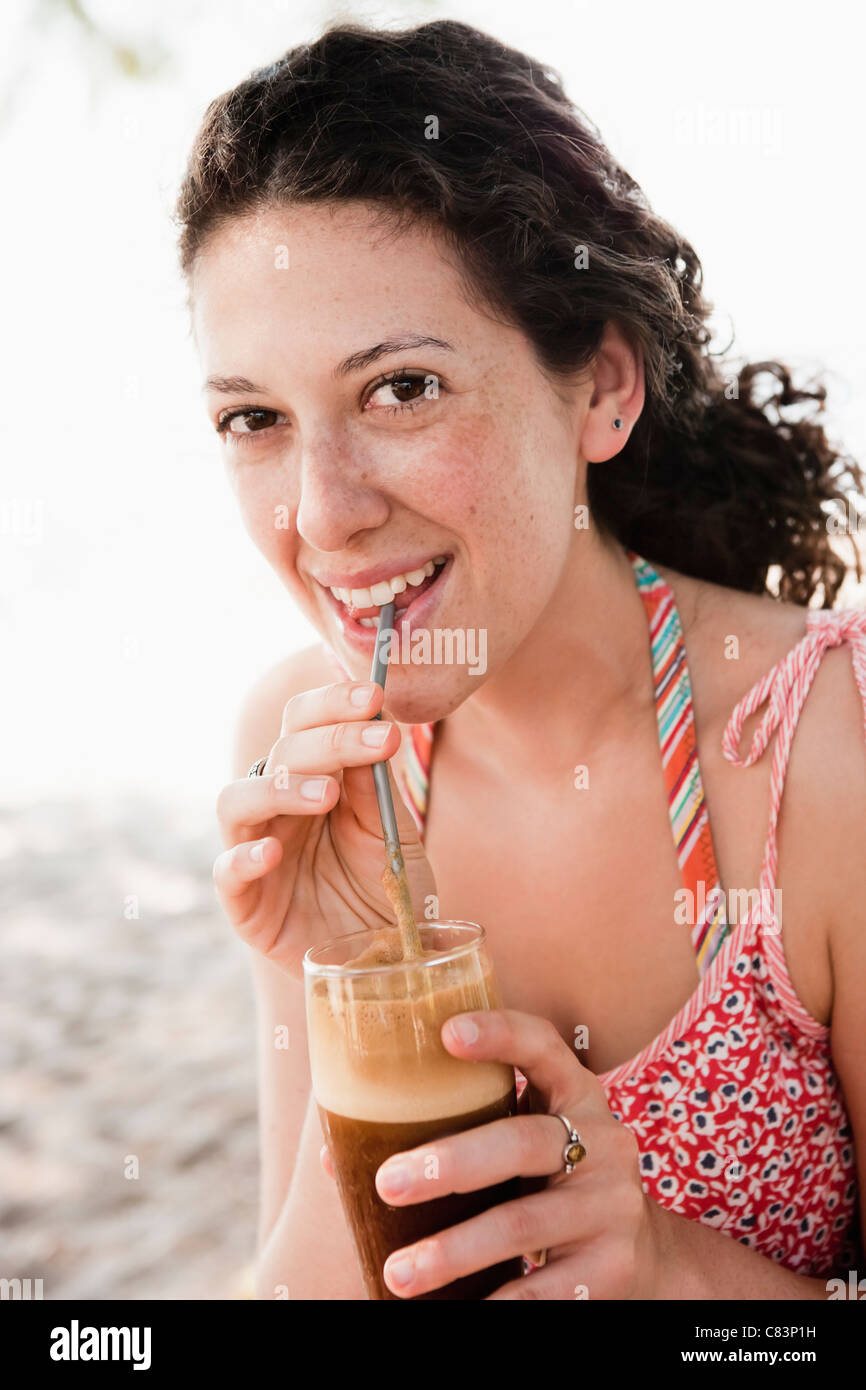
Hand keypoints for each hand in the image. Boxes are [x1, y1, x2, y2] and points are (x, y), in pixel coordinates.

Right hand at [212, 680, 435, 980]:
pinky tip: (272, 852)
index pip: (305, 723)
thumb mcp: (394, 835)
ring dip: (281, 787)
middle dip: (329, 739)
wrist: (390, 965)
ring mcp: (254, 850)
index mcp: (313, 778)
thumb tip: (369, 726)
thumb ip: (374, 789)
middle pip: (280, 753)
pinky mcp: (244, 903)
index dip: (333, 703)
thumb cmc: (390, 893)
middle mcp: (278, 808)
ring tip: (325, 794)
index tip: (374, 695)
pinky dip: (244, 858)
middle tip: (377, 738)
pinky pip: (227, 873)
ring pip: (237, 800)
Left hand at [366, 1009, 661, 1298]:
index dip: (499, 1033)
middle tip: (388, 1182)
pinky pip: (547, 1289)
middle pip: (521, 1142)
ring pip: (523, 1222)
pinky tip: (458, 1312)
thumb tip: (339, 1156)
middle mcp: (603, 1141)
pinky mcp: (613, 1267)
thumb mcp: (527, 1143)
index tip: (446, 1033)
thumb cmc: (555, 1184)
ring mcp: (612, 1205)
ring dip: (454, 1250)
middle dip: (449, 1163)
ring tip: (399, 1273)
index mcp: (576, 1093)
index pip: (542, 1046)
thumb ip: (462, 1132)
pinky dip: (498, 1303)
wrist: (648, 1257)